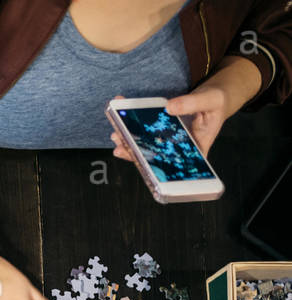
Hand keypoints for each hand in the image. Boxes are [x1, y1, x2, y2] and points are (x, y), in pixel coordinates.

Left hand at [111, 60, 262, 160]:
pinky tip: (120, 114)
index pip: (174, 165)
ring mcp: (168, 139)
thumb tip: (170, 108)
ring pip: (146, 145)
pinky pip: (144, 130)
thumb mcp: (212, 100)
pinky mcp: (161, 129)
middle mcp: (178, 148)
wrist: (217, 95)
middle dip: (135, 153)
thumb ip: (193, 103)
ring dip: (128, 140)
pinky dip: (131, 123)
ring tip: (116, 134)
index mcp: (195, 149)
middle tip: (120, 145)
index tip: (141, 163)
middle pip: (154, 156)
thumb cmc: (219, 101)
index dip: (156, 168)